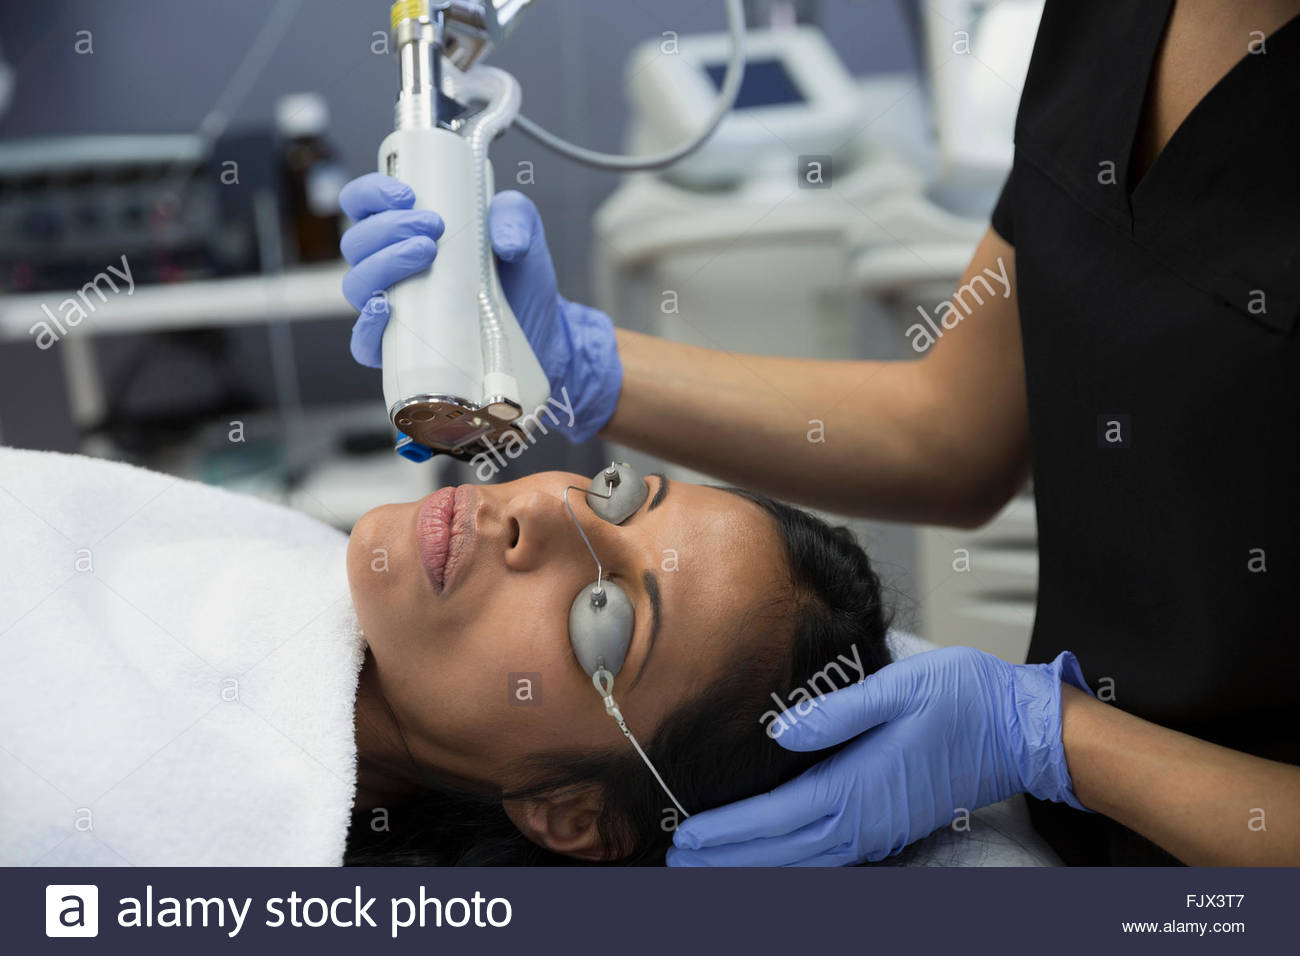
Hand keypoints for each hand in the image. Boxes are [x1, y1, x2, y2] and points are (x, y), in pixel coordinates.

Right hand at [338, 172, 621, 442]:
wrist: (540, 330)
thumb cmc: (520, 278)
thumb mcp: (524, 235)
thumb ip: (516, 217)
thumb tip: (503, 239)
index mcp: (403, 233)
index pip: (362, 205)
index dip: (371, 194)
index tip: (408, 194)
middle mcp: (389, 269)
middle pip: (357, 243)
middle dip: (388, 227)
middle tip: (433, 228)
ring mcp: (393, 310)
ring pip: (357, 286)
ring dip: (382, 264)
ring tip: (425, 253)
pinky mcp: (401, 351)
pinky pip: (364, 345)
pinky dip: (366, 327)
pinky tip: (385, 308)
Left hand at [667, 646, 1092, 865]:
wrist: (1018, 726)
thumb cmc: (962, 699)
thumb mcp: (896, 688)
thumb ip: (836, 712)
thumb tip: (780, 730)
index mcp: (859, 786)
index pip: (777, 818)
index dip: (727, 831)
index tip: (686, 836)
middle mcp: (865, 818)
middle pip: (783, 851)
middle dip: (728, 857)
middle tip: (679, 857)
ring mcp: (879, 827)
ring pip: (805, 860)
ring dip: (755, 862)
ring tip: (711, 860)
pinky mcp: (889, 824)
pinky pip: (830, 854)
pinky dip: (793, 859)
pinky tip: (774, 853)